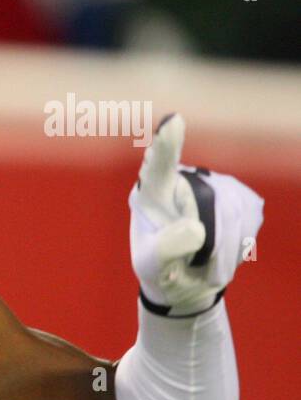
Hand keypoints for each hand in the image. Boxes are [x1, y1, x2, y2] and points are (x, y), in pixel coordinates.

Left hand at [129, 114, 263, 315]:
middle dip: (211, 240)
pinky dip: (239, 241)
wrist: (184, 278)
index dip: (165, 145)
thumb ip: (166, 248)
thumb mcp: (152, 265)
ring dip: (225, 246)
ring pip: (232, 212)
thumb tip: (195, 227)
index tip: (171, 121)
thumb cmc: (158, 268)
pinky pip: (249, 216)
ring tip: (205, 259)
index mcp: (150, 194)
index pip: (157, 167)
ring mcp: (212, 184)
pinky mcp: (238, 194)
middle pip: (209, 203)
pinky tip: (221, 247)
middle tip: (196, 262)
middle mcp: (181, 181)